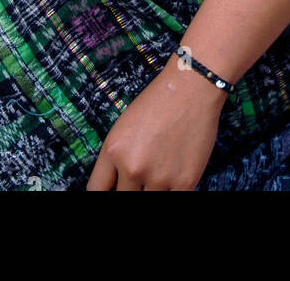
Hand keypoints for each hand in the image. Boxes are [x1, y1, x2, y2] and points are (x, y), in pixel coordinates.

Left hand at [86, 56, 223, 190]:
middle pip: (123, 198)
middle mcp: (133, 167)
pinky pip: (173, 199)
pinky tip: (175, 172)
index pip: (97, 190)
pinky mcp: (184, 182)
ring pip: (149, 200)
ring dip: (154, 188)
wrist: (192, 88)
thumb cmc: (158, 103)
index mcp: (114, 151)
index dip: (107, 191)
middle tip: (145, 170)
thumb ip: (116, 159)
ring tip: (162, 167)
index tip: (115, 186)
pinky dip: (173, 189)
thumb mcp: (124, 127)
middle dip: (132, 187)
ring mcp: (159, 177)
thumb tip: (116, 185)